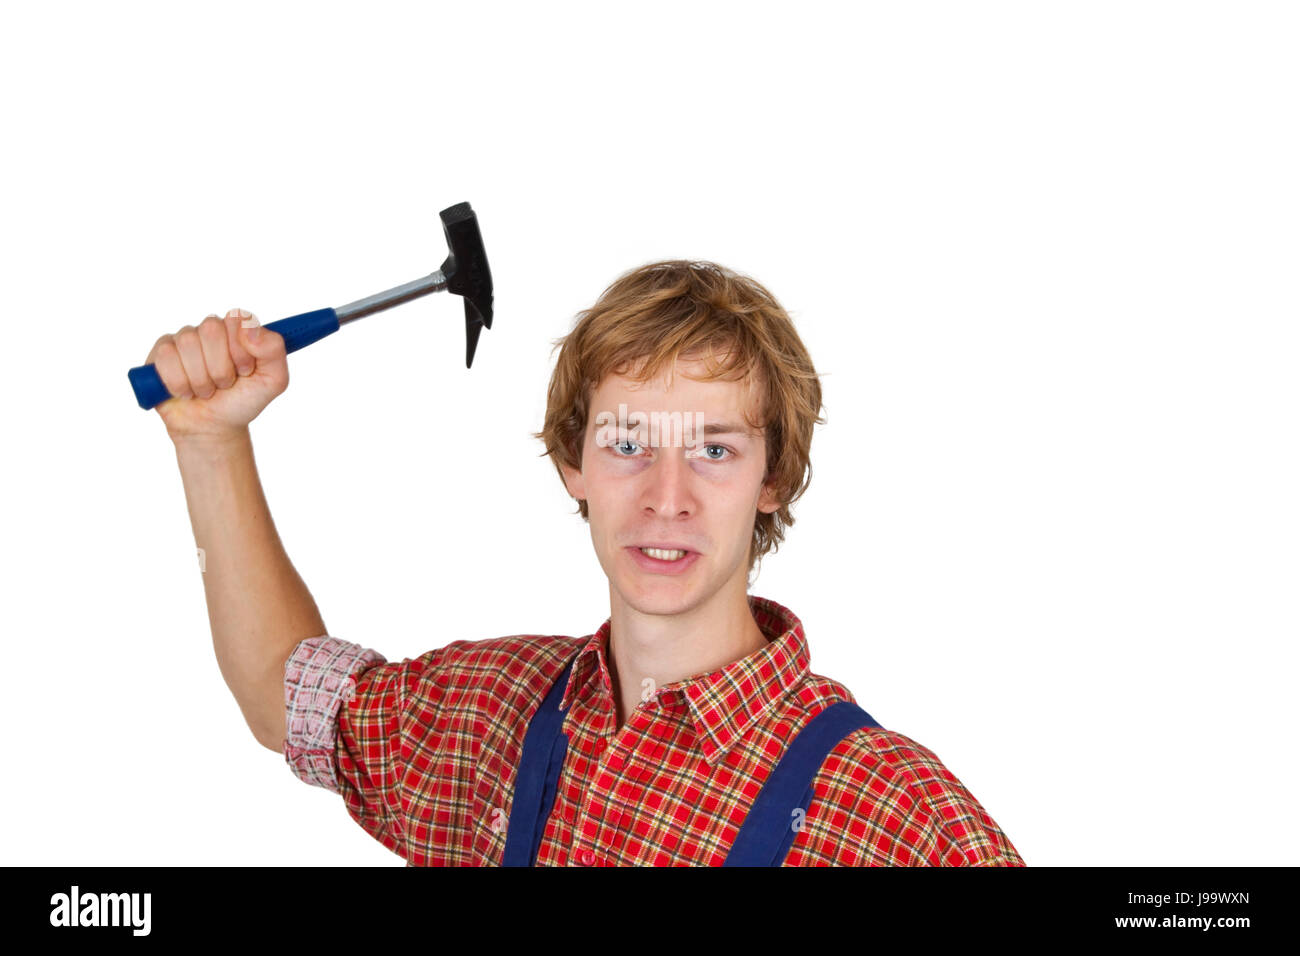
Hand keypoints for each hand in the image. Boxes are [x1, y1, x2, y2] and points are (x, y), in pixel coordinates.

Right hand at [145, 309, 287, 441]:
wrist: (214, 427)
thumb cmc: (242, 400)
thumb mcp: (273, 380)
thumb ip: (274, 350)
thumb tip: (249, 330)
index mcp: (238, 330)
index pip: (237, 319)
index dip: (240, 349)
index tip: (245, 370)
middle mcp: (211, 329)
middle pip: (211, 329)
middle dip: (221, 367)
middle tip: (225, 384)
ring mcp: (184, 339)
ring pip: (188, 343)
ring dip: (201, 379)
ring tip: (206, 391)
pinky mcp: (161, 353)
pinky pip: (166, 356)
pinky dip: (179, 383)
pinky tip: (186, 392)